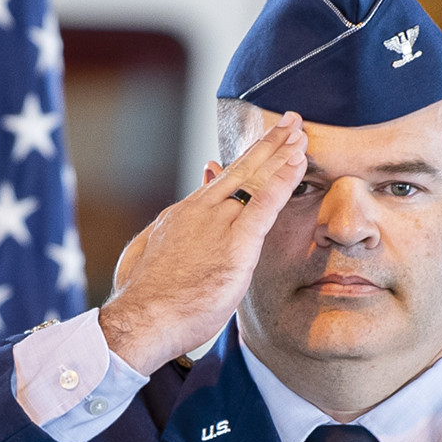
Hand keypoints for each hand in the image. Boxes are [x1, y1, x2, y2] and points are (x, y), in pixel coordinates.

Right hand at [99, 113, 310, 371]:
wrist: (140, 320)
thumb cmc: (141, 299)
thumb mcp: (146, 257)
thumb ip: (162, 237)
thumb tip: (166, 226)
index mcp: (182, 215)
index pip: (221, 182)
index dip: (245, 161)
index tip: (262, 147)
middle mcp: (201, 211)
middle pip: (240, 169)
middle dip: (267, 144)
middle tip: (289, 121)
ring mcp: (218, 223)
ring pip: (256, 178)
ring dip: (282, 153)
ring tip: (301, 131)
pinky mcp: (236, 243)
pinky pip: (266, 202)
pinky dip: (284, 179)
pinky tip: (299, 160)